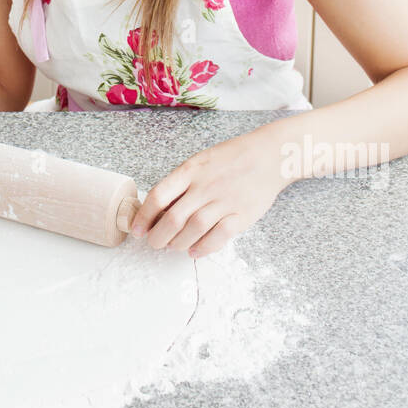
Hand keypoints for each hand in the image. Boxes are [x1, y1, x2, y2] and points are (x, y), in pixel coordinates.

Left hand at [130, 129, 287, 256]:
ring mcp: (224, 201)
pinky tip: (194, 251)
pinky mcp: (241, 215)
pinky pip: (219, 236)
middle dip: (158, 236)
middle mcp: (205, 186)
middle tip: (154, 243)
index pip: (159, 195)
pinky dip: (203, 247)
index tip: (138, 229)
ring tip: (172, 246)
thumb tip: (158, 208)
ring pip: (193, 229)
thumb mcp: (200, 161)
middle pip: (173, 218)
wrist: (269, 156)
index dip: (144, 216)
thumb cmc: (230, 158)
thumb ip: (181, 182)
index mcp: (190, 171)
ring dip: (178, 243)